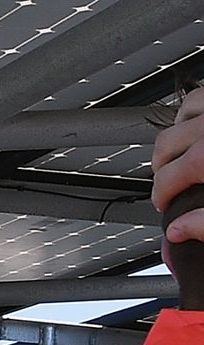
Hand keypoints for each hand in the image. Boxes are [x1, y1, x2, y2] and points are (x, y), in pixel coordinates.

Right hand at [153, 87, 203, 244]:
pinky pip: (200, 97)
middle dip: (163, 170)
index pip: (166, 181)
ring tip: (182, 155)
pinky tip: (199, 126)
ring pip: (180, 116)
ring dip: (176, 137)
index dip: (161, 198)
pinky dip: (193, 111)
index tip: (166, 206)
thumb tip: (178, 231)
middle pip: (165, 148)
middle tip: (172, 186)